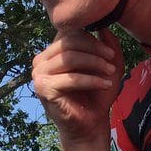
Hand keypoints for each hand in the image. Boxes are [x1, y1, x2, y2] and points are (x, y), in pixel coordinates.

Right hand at [32, 28, 123, 144]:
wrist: (90, 124)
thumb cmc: (96, 95)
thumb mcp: (108, 65)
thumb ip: (108, 45)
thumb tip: (104, 26)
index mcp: (52, 52)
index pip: (69, 32)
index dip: (91, 39)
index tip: (110, 52)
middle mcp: (41, 60)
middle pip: (69, 42)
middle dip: (95, 50)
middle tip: (112, 61)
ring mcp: (39, 74)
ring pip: (70, 58)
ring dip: (95, 64)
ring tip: (111, 74)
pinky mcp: (43, 89)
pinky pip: (71, 78)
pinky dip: (92, 80)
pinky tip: (106, 84)